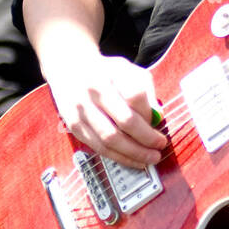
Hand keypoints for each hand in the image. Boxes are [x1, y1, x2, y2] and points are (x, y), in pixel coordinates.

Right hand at [46, 51, 163, 169]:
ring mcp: (81, 111)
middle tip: (160, 146)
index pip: (135, 96)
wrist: (68, 69)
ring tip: (150, 158)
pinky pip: (98, 148)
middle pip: (124, 121)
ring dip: (133, 153)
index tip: (158, 121)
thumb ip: (145, 90)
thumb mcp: (128, 70)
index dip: (149, 113)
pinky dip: (117, 157)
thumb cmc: (105, 72)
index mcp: (110, 75)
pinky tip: (132, 159)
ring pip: (110, 140)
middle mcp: (93, 93)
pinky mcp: (74, 127)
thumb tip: (157, 117)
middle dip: (146, 138)